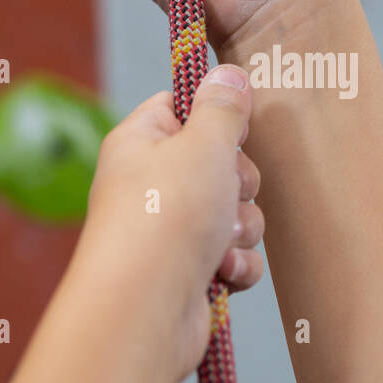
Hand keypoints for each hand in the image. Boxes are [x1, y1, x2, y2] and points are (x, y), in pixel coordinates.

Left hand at [75, 65, 262, 382]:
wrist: (145, 308)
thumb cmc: (167, 215)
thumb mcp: (205, 143)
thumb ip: (224, 107)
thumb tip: (228, 73)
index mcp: (141, 141)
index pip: (181, 106)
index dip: (215, 114)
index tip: (235, 125)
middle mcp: (150, 184)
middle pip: (220, 162)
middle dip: (239, 181)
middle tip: (226, 190)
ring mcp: (168, 231)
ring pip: (234, 212)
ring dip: (241, 227)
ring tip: (220, 240)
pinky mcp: (188, 273)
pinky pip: (233, 255)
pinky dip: (235, 264)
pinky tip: (222, 273)